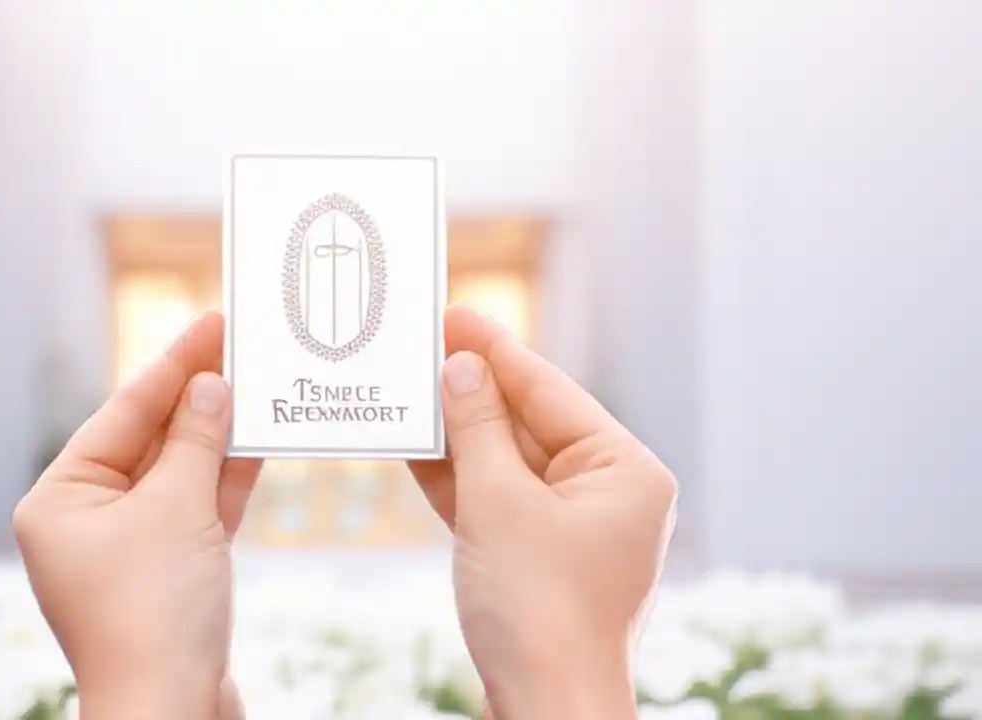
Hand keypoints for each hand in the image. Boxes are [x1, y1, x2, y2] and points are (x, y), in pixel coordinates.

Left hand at [13, 312, 257, 719]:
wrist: (173, 713)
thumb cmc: (154, 612)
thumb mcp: (176, 508)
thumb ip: (195, 440)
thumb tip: (210, 385)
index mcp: (59, 501)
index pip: (121, 415)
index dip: (171, 366)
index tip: (209, 325)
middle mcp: (85, 523)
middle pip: (148, 441)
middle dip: (195, 398)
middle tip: (237, 345)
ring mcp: (127, 552)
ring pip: (177, 476)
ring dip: (217, 437)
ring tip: (256, 384)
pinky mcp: (167, 577)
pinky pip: (195, 513)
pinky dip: (225, 481)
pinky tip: (257, 442)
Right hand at [410, 307, 677, 719]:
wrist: (544, 711)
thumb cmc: (539, 610)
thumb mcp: (499, 503)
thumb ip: (478, 428)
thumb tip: (461, 368)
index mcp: (626, 472)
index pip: (552, 392)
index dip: (497, 351)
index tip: (456, 315)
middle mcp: (609, 494)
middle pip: (528, 423)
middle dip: (471, 391)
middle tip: (421, 345)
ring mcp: (574, 530)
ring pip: (506, 463)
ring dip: (457, 434)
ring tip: (407, 389)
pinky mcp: (539, 560)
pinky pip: (497, 502)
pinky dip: (458, 479)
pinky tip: (416, 446)